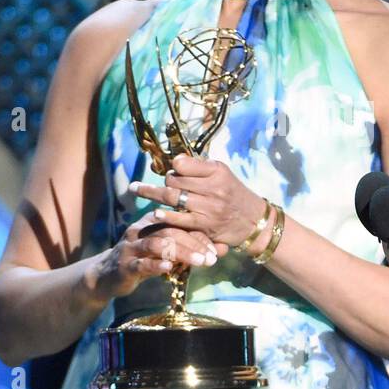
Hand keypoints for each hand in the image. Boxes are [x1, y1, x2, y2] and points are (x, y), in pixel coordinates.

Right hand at [89, 209, 219, 299]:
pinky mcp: (124, 265)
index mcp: (152, 222)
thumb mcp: (167, 253)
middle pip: (171, 231)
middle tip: (211, 258)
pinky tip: (169, 268)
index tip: (216, 249)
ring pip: (157, 244)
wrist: (107, 276)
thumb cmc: (143, 261)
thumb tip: (223, 250)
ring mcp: (131, 247)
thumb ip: (190, 249)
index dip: (199, 235)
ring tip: (199, 262)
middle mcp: (140, 230)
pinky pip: (141, 264)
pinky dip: (156, 265)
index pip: (179, 223)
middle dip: (194, 244)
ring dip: (181, 252)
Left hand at [129, 153, 268, 250]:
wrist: (254, 221)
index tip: (170, 170)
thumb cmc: (234, 194)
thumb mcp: (223, 173)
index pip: (183, 164)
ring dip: (151, 194)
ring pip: (172, 198)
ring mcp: (209, 208)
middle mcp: (213, 188)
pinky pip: (180, 219)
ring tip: (134, 189)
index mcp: (216, 171)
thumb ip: (200, 167)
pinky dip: (165, 215)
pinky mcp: (205, 225)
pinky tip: (154, 213)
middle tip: (146, 183)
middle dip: (162, 182)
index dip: (172, 167)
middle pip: (175, 181)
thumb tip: (174, 162)